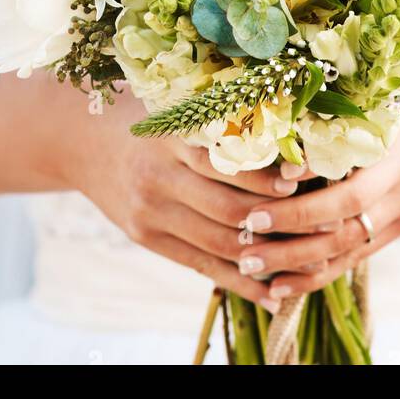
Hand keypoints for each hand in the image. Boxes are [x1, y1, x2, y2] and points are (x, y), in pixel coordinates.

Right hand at [65, 86, 303, 311]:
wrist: (78, 139)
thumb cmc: (142, 114)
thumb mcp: (175, 107)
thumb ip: (219, 120)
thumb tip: (284, 131)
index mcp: (172, 139)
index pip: (227, 163)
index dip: (267, 175)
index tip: (303, 176)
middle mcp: (159, 178)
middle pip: (229, 210)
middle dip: (279, 219)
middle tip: (321, 220)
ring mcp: (150, 213)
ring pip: (218, 244)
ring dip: (267, 255)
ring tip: (309, 258)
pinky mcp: (146, 238)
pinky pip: (200, 266)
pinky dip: (238, 281)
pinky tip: (271, 291)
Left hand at [232, 109, 399, 303]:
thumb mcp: (390, 100)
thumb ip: (347, 112)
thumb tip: (284, 115)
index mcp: (398, 151)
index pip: (354, 181)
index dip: (313, 184)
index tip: (274, 179)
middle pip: (344, 222)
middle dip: (292, 227)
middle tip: (247, 226)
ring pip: (345, 250)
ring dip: (295, 261)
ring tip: (250, 263)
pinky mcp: (397, 232)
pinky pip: (353, 261)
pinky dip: (315, 275)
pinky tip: (280, 285)